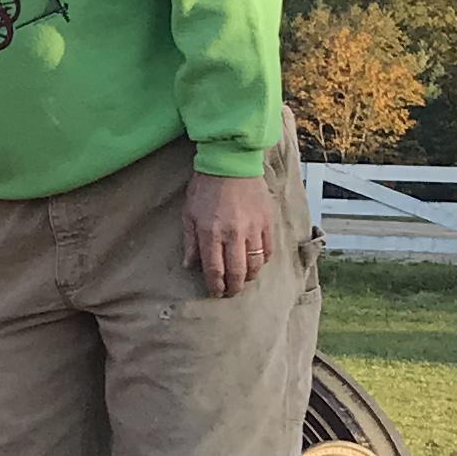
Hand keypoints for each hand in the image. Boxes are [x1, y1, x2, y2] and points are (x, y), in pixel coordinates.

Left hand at [184, 172, 277, 298]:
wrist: (230, 162)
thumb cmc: (205, 186)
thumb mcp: (189, 213)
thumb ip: (190, 241)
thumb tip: (189, 265)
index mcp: (211, 232)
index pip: (214, 269)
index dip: (215, 285)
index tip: (215, 292)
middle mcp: (233, 234)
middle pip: (237, 271)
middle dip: (234, 287)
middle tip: (231, 293)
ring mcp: (252, 228)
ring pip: (255, 263)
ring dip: (249, 276)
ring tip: (243, 280)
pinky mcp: (266, 221)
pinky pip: (268, 249)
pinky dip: (263, 260)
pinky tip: (257, 263)